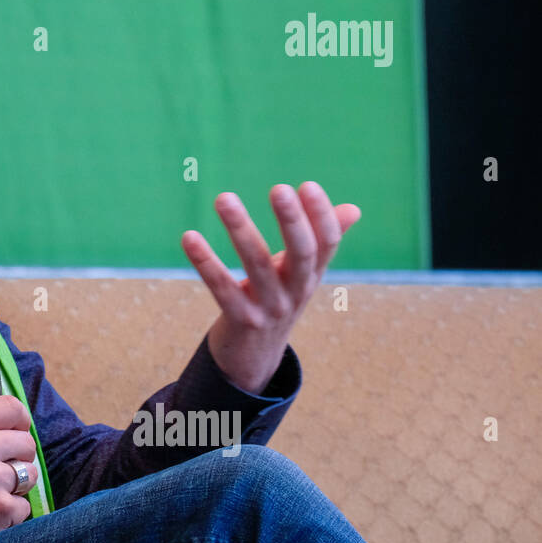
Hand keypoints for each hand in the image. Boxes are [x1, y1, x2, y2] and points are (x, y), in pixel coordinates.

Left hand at [180, 181, 360, 394]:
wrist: (254, 357)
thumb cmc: (277, 300)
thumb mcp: (301, 274)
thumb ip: (323, 242)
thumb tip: (354, 210)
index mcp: (312, 275)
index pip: (327, 243)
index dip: (322, 216)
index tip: (308, 185)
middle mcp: (296, 292)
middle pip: (301, 253)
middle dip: (292, 220)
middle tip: (279, 188)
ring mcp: (270, 308)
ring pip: (257, 265)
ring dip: (241, 229)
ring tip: (223, 197)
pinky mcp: (241, 320)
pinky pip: (222, 288)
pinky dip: (205, 262)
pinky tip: (189, 237)